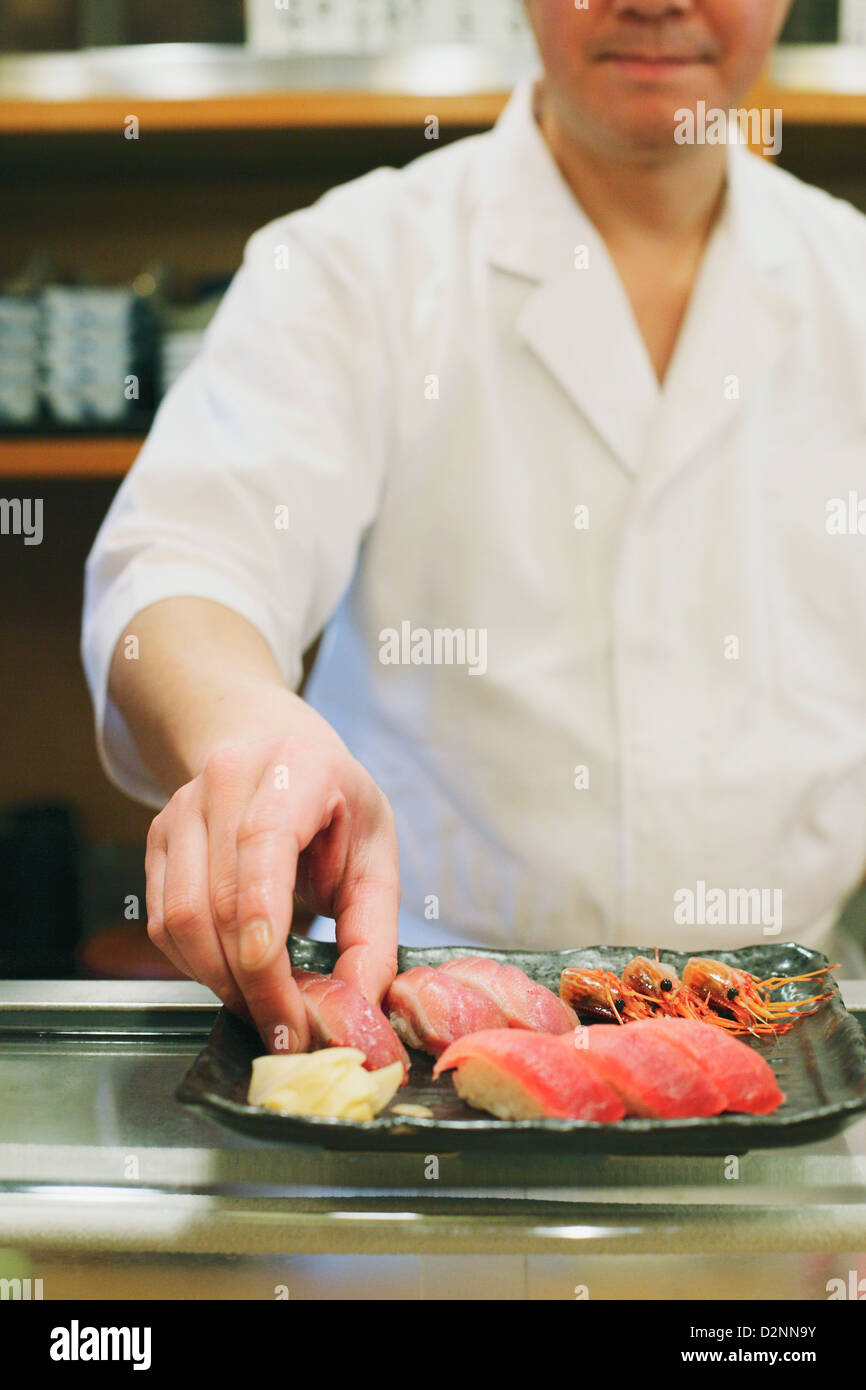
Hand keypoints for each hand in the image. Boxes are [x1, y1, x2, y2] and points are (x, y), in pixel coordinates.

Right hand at [144, 732, 399, 1052]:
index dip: (260, 907)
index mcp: (297, 767)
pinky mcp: (156, 840)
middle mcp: (227, 779)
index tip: (269, 970)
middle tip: (287, 1030)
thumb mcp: (375, 852)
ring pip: (179, 916)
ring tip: (264, 1013)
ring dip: (220, 980)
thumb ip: (374, 929)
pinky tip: (234, 982)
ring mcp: (182, 809)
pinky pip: (161, 922)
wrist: (273, 750)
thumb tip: (360, 1006)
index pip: (264, 838)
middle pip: (218, 894)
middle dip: (251, 977)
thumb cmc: (335, 804)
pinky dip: (196, 966)